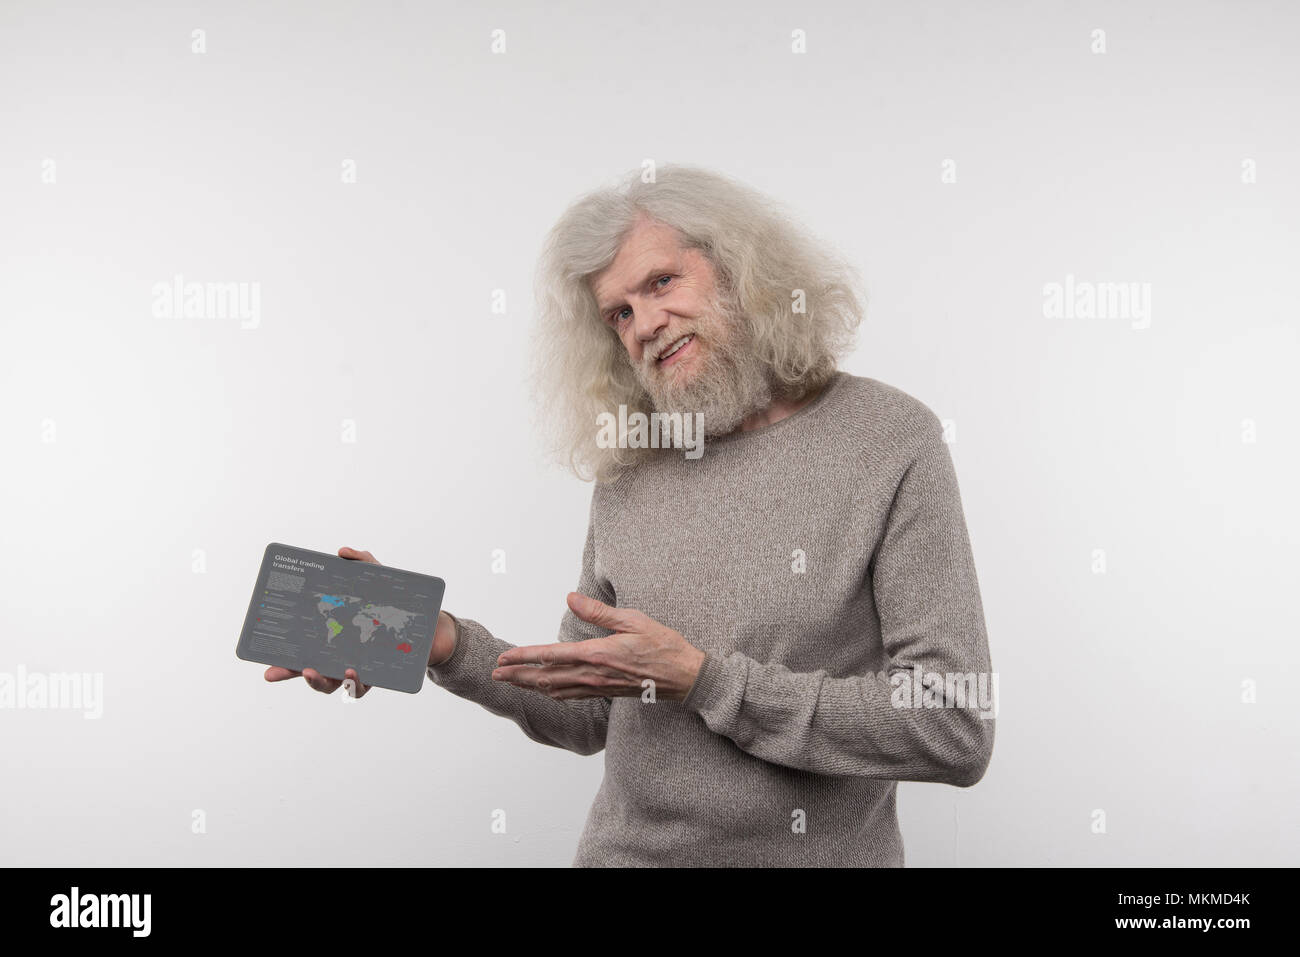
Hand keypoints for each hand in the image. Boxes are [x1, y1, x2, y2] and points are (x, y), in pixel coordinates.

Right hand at [262, 545, 456, 695]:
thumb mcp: (378, 579)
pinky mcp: (378, 676)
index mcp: (331, 636)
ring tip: (315, 670)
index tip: (264, 663)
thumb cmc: (394, 602)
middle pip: (308, 670)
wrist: (429, 624)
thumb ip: (362, 563)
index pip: (300, 648)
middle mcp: (340, 656)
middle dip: (290, 672)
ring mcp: (358, 668)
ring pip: (332, 684)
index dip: (281, 659)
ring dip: (320, 680)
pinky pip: (362, 687)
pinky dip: (355, 681)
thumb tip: (343, 552)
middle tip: (276, 670)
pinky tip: (354, 669)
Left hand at [491, 593, 704, 701]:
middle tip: (495, 673)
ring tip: (511, 682)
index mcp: (598, 654)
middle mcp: (594, 674)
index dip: (524, 656)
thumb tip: (570, 599)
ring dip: (530, 686)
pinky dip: (552, 694)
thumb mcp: (634, 620)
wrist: (686, 678)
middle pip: (546, 678)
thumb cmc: (664, 645)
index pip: (551, 656)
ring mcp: (599, 686)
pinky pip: (572, 696)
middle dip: (517, 675)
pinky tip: (545, 691)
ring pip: (556, 690)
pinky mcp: (606, 692)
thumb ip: (599, 611)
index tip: (504, 656)